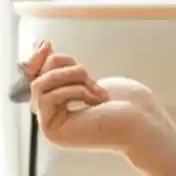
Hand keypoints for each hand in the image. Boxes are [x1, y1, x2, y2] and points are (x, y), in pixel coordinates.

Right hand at [23, 41, 170, 159]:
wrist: (141, 122)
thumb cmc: (123, 102)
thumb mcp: (89, 76)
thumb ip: (63, 67)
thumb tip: (41, 46)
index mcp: (60, 106)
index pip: (34, 76)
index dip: (37, 59)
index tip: (47, 43)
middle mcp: (51, 117)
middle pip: (37, 77)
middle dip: (65, 66)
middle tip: (90, 76)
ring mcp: (50, 127)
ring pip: (40, 85)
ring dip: (70, 76)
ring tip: (94, 87)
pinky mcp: (53, 131)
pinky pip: (48, 97)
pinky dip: (74, 90)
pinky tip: (94, 100)